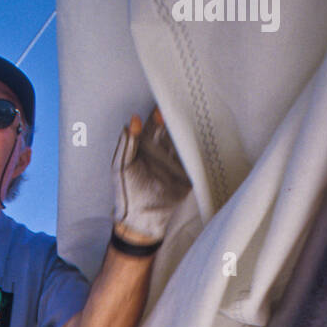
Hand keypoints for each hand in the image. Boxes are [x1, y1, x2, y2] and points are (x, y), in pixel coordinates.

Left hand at [112, 108, 191, 242]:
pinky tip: (204, 140)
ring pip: (185, 141)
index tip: (165, 106)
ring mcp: (176, 162)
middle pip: (173, 129)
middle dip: (178, 119)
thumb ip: (127, 144)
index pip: (155, 124)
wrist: (140, 220)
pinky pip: (195, 159)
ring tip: (197, 119)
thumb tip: (132, 120)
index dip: (159, 114)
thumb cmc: (125, 193)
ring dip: (191, 132)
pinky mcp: (187, 174)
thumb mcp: (122, 166)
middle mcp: (162, 151)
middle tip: (184, 108)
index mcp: (145, 147)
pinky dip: (200, 150)